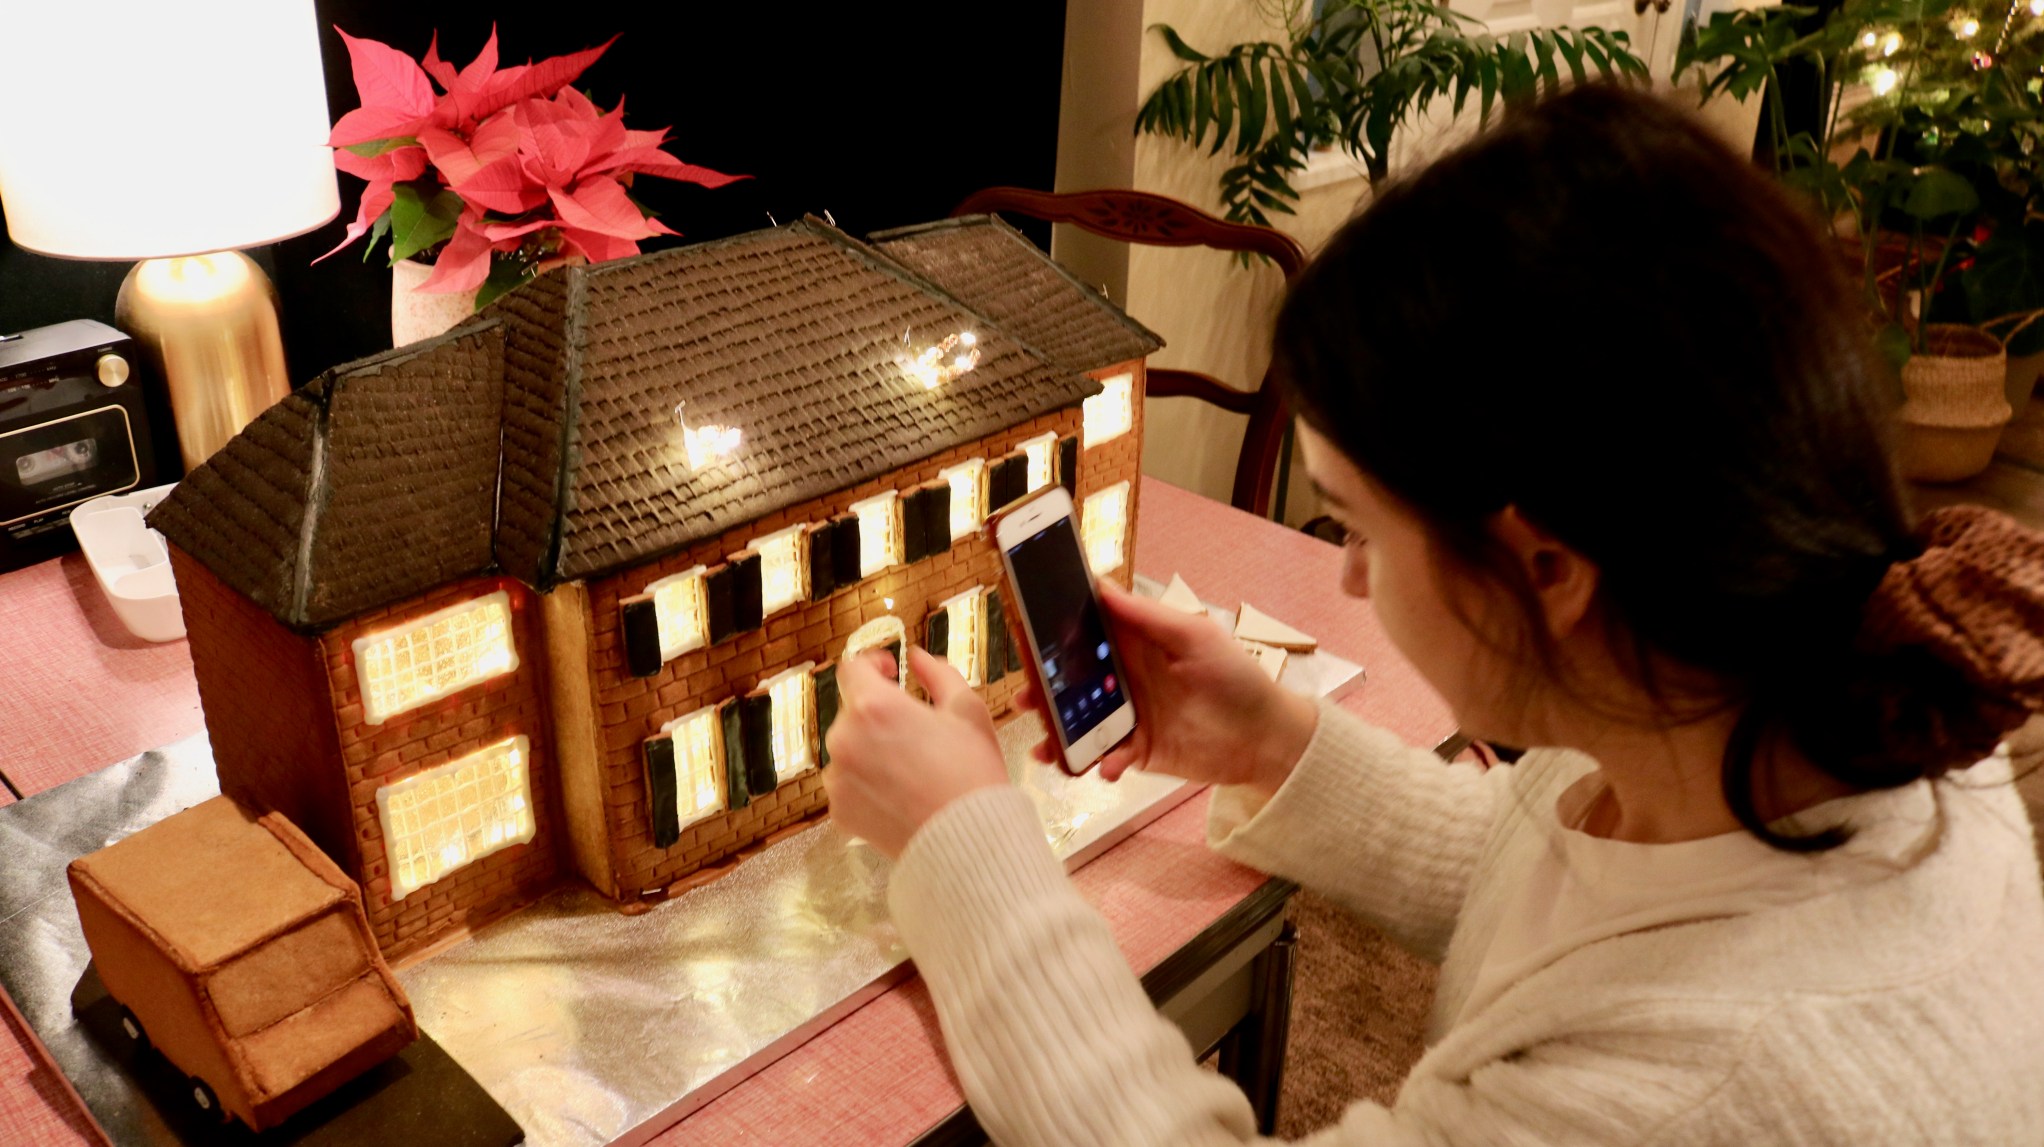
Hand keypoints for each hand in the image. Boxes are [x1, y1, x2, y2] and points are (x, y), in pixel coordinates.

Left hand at [822, 646, 1010, 858]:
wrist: (968, 843)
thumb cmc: (972, 774)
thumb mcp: (968, 710)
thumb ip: (938, 673)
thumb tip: (917, 658)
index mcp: (873, 706)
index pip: (853, 668)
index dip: (873, 663)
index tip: (892, 672)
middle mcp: (844, 739)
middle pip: (853, 711)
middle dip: (880, 712)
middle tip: (917, 730)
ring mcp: (837, 777)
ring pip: (849, 748)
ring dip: (872, 748)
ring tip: (912, 768)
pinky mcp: (839, 810)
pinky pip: (848, 783)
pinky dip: (868, 782)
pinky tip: (901, 793)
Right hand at [1020, 580, 1317, 793]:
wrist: (1265, 738)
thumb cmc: (1237, 677)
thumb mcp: (1196, 637)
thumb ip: (1148, 616)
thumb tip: (1102, 588)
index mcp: (1136, 643)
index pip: (1088, 628)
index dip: (1056, 627)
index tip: (1027, 628)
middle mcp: (1125, 677)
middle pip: (1072, 677)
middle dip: (1044, 686)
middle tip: (1025, 694)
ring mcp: (1128, 715)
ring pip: (1078, 720)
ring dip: (1058, 729)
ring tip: (1044, 741)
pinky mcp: (1138, 751)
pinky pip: (1105, 756)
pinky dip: (1097, 763)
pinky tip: (1103, 767)